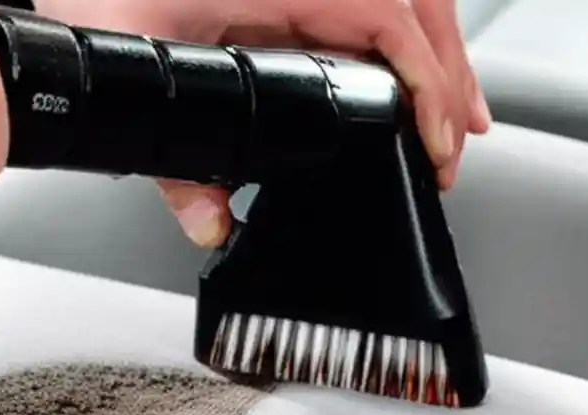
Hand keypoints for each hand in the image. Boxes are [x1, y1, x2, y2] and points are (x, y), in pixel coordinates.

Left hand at [37, 0, 491, 247]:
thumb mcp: (130, 63)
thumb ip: (170, 159)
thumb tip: (210, 221)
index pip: (385, 21)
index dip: (424, 84)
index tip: (438, 139)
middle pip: (412, 3)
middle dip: (448, 74)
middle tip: (457, 143)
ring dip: (431, 49)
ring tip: (450, 113)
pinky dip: (392, 30)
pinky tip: (395, 69)